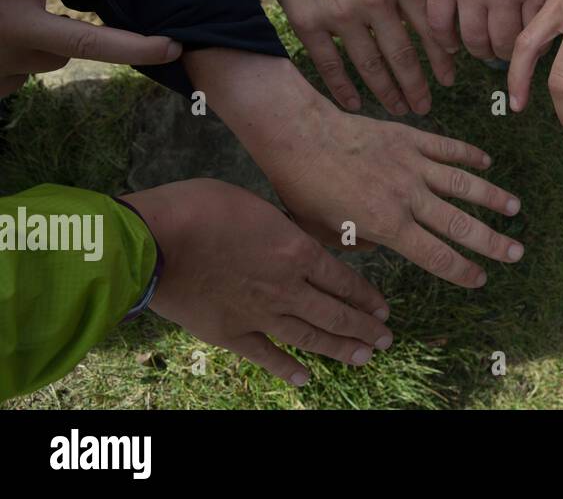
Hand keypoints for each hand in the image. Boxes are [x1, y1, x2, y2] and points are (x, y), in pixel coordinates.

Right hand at [0, 0, 180, 96]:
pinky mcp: (0, 82)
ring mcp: (9, 60)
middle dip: (137, 48)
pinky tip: (5, 45)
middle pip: (88, 43)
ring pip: (58, 55)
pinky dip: (27, 57)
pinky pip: (28, 69)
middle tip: (175, 47)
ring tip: (21, 23)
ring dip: (58, 43)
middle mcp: (15, 27)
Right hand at [124, 178, 392, 386]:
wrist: (155, 240)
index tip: (383, 310)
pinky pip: (266, 356)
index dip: (367, 298)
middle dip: (365, 329)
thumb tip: (300, 242)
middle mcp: (287, 288)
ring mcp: (259, 315)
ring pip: (311, 338)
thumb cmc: (202, 208)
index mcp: (298, 252)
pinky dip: (288, 368)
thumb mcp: (259, 206)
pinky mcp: (229, 333)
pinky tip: (306, 378)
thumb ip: (285, 230)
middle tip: (386, 340)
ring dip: (340, 349)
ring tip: (364, 358)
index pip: (345, 282)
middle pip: (336, 314)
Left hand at [187, 49, 525, 287]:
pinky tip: (487, 161)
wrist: (300, 136)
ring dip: (492, 197)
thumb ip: (358, 244)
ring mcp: (413, 164)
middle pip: (461, 225)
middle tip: (517, 253)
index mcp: (387, 225)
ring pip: (464, 184)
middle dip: (492, 242)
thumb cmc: (303, 188)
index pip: (436, 255)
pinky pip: (447, 147)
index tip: (481, 279)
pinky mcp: (410, 137)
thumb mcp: (325, 232)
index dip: (462, 270)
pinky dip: (469, 154)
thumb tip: (379, 243)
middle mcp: (408, 197)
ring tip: (515, 208)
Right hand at [228, 0, 450, 115]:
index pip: (429, 29)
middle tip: (425, 107)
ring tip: (398, 109)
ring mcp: (341, 14)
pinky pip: (332, 66)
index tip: (449, 80)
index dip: (440, 60)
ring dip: (387, 93)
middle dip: (417, 87)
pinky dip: (344, 89)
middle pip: (403, 55)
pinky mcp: (308, 23)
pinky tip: (354, 104)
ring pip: (371, 66)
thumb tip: (420, 24)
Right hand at [424, 0, 558, 60]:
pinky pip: (439, 24)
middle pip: (505, 43)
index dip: (534, 44)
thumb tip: (546, 16)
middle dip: (507, 52)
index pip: (538, 31)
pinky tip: (453, 44)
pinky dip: (445, 41)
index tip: (530, 46)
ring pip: (474, 40)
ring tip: (482, 48)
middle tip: (504, 50)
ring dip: (480, 51)